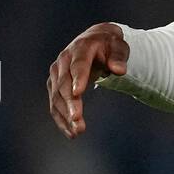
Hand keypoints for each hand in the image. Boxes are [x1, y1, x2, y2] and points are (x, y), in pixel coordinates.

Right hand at [47, 21, 128, 138]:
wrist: (95, 40)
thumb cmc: (109, 45)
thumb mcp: (119, 46)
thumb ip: (119, 57)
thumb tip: (119, 69)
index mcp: (81, 48)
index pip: (78, 65)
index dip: (78, 78)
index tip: (78, 93)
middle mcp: (64, 60)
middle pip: (64, 84)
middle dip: (70, 104)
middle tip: (77, 121)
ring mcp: (57, 73)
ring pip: (56, 96)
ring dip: (64, 115)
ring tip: (77, 132)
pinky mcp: (54, 84)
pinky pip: (54, 103)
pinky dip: (61, 118)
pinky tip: (70, 132)